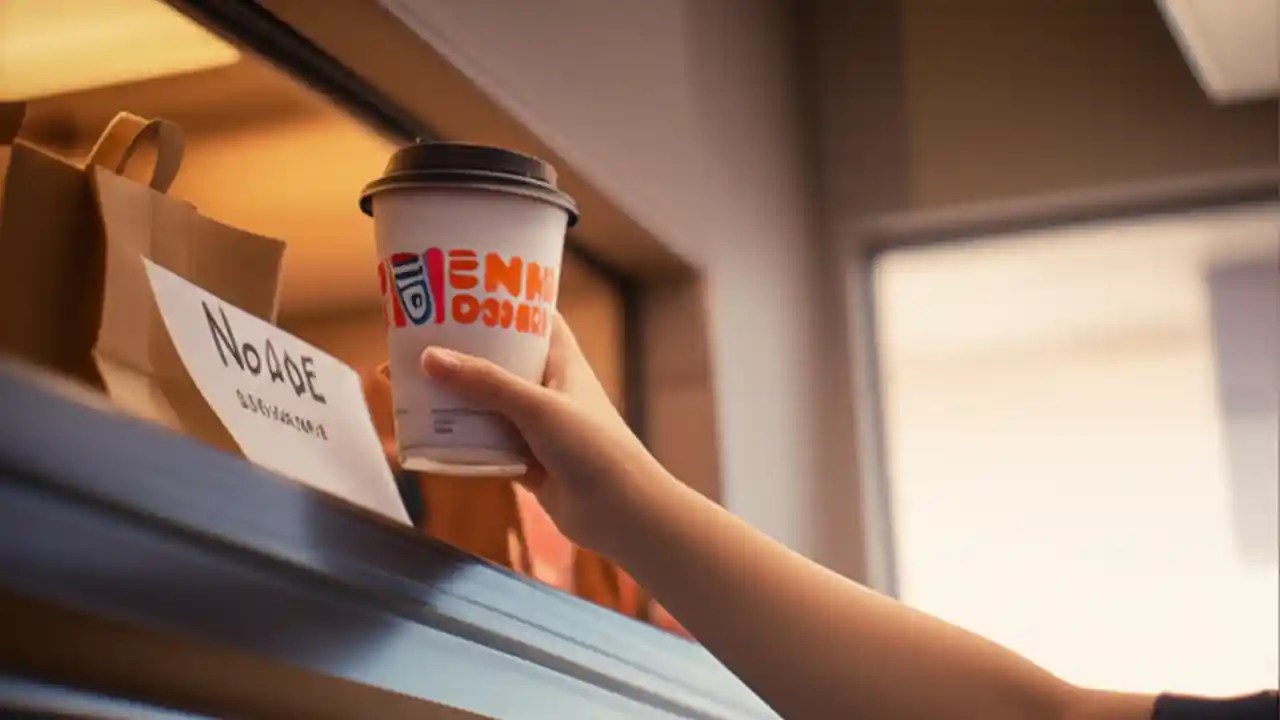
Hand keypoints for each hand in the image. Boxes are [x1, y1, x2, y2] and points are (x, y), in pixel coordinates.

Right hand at [420, 313, 669, 555]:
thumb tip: (429, 357)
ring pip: (484, 403)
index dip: (497, 300)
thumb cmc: (593, 447)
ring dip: (452, 397)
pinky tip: (423, 432)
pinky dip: (458, 438)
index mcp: (560, 359)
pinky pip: (483, 442)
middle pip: (496, 360)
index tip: (457, 288)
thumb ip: (485, 384)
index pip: (529, 316)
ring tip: (405, 384)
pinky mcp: (525, 459)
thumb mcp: (537, 407)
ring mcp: (535, 424)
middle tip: (412, 339)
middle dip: (458, 352)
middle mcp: (547, 387)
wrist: (621, 513)